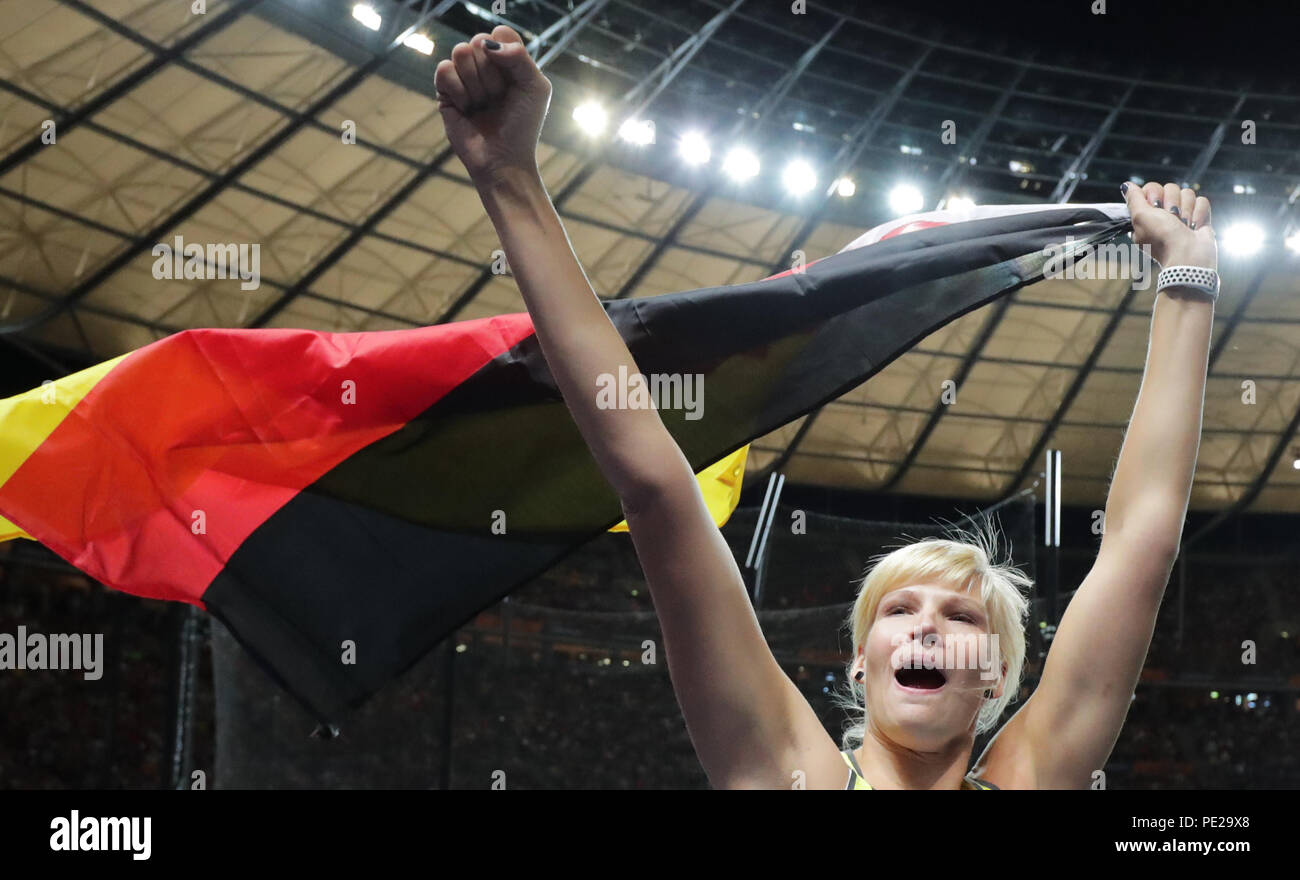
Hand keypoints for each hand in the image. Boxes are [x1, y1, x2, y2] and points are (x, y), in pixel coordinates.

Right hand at [434, 26, 551, 185]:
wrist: (503, 160)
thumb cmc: (523, 125)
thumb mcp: (535, 87)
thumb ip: (519, 55)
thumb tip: (486, 43)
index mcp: (507, 61)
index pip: (499, 32)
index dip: (506, 54)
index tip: (514, 81)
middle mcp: (485, 65)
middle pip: (479, 41)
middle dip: (492, 74)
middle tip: (498, 99)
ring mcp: (464, 77)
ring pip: (460, 52)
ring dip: (476, 84)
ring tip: (483, 105)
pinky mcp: (445, 92)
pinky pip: (444, 70)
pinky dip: (459, 91)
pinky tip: (467, 108)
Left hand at [1121, 181, 1216, 271]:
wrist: (1188, 255)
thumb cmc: (1162, 238)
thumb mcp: (1140, 217)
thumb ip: (1133, 199)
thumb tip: (1126, 186)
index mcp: (1147, 214)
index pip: (1151, 188)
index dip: (1155, 195)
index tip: (1155, 207)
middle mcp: (1163, 214)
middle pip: (1171, 187)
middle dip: (1172, 203)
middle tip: (1171, 219)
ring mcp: (1182, 215)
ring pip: (1188, 193)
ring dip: (1186, 210)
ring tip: (1183, 226)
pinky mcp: (1199, 217)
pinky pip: (1202, 201)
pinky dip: (1199, 214)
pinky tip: (1194, 227)